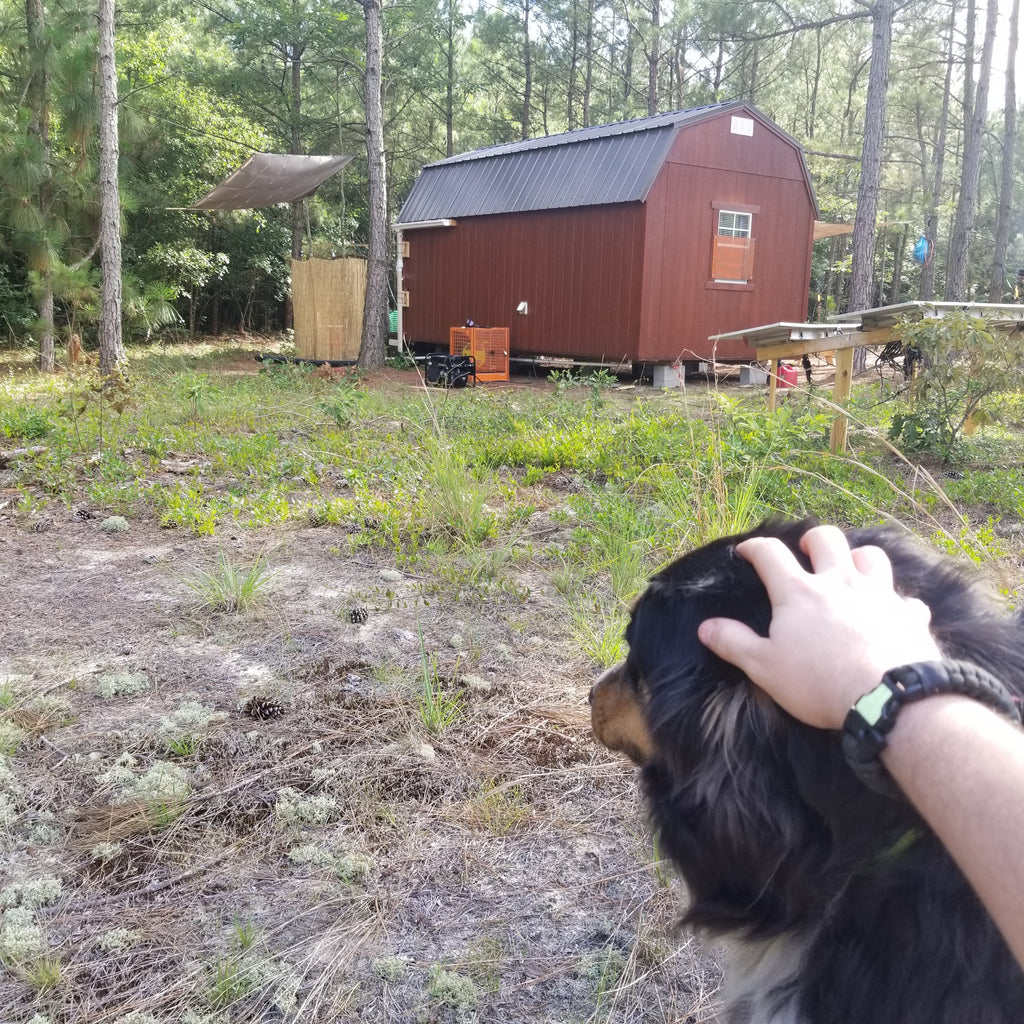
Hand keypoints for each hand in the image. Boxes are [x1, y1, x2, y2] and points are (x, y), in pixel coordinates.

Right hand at [696, 525, 942, 728]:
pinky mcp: (909, 615)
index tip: (746, 551)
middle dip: (812, 539)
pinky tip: (892, 612)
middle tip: (806, 552)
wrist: (889, 699)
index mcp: (798, 592)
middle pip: (826, 539)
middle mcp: (839, 582)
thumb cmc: (819, 682)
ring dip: (858, 558)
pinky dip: (897, 601)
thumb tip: (705, 627)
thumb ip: (733, 643)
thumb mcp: (764, 667)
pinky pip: (907, 599)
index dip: (755, 548)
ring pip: (871, 556)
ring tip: (850, 571)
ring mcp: (879, 594)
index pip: (770, 554)